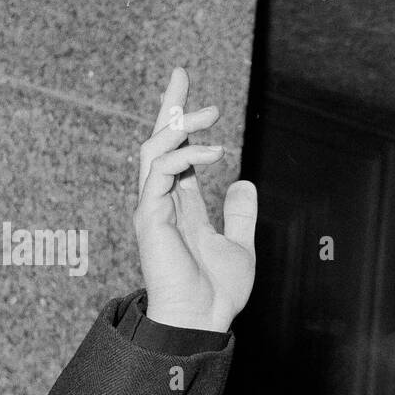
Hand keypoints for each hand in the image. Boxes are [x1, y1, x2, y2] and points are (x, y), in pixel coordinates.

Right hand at [134, 67, 256, 332]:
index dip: (180, 121)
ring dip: (180, 127)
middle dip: (168, 107)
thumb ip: (239, 213)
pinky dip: (183, 157)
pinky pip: (159, 173)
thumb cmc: (216, 292)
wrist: (203, 320)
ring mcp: (153, 208)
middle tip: (180, 74)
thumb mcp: (238, 244)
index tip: (186, 89)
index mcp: (180, 205)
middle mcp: (162, 202)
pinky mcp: (150, 217)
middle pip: (158, 142)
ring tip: (211, 115)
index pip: (177, 152)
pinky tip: (212, 154)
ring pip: (154, 151)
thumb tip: (243, 182)